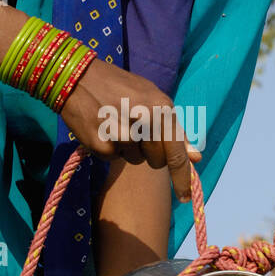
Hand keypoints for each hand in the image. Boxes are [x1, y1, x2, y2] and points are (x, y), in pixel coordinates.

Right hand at [59, 58, 200, 200]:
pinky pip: (114, 158)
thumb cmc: (119, 86)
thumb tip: (196, 158)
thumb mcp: (153, 99)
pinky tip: (103, 127)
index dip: (182, 178)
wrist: (78, 77)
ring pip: (135, 160)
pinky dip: (110, 147)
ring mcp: (122, 135)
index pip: (176, 154)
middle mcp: (145, 123)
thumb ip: (174, 129)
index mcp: (162, 109)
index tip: (185, 198)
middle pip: (157, 161)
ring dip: (129, 148)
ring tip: (117, 123)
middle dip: (150, 153)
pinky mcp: (102, 145)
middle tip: (136, 131)